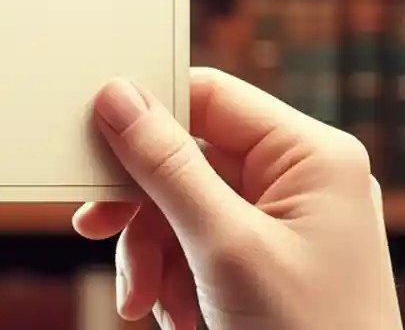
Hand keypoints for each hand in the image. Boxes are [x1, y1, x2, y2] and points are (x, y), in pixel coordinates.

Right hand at [74, 68, 400, 329]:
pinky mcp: (262, 262)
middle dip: (143, 211)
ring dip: (150, 255)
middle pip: (184, 158)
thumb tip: (116, 96)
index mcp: (312, 156)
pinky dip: (170, 279)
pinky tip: (173, 314)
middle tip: (97, 230)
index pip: (211, 97)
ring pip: (178, 207)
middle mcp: (300, 180)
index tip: (92, 142)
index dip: (148, 114)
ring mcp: (282, 223)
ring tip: (144, 300)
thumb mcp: (225, 246)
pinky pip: (191, 245)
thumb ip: (166, 166)